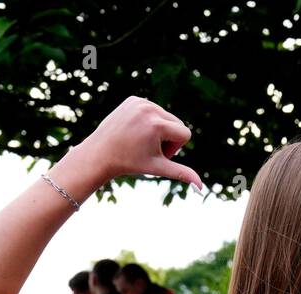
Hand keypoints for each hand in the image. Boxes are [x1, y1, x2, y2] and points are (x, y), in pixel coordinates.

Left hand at [59, 96, 202, 193]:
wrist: (100, 153)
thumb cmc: (130, 163)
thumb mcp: (158, 168)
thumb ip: (182, 173)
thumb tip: (201, 187)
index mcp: (156, 124)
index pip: (185, 133)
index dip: (174, 148)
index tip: (157, 153)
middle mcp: (149, 109)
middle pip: (177, 124)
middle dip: (168, 138)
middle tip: (148, 147)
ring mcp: (140, 101)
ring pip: (166, 116)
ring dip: (159, 129)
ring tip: (141, 139)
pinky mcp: (133, 99)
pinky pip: (153, 110)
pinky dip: (149, 120)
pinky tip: (136, 129)